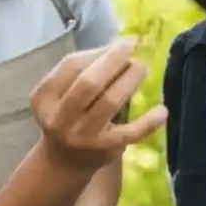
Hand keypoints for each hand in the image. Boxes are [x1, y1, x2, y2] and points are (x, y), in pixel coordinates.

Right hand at [31, 37, 165, 169]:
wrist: (64, 162)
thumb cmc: (68, 115)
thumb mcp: (62, 94)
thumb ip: (83, 71)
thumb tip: (119, 46)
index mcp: (44, 97)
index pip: (71, 66)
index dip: (98, 51)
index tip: (120, 43)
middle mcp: (58, 117)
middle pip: (88, 82)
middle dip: (113, 60)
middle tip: (132, 47)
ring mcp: (80, 135)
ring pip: (109, 102)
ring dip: (129, 80)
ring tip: (141, 68)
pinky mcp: (102, 150)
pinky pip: (128, 134)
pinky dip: (147, 122)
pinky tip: (162, 110)